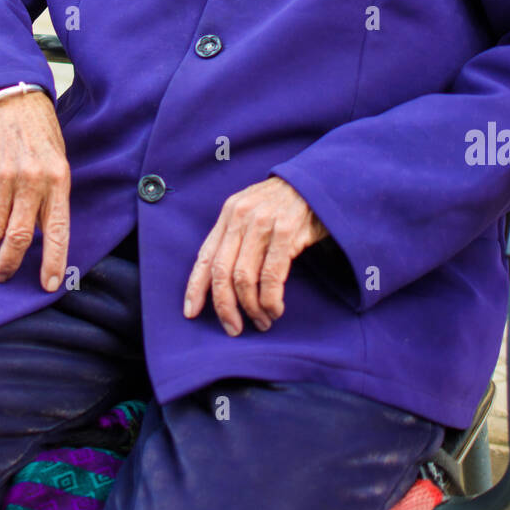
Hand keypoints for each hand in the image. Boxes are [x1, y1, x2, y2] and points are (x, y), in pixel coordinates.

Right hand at [0, 89, 70, 292]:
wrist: (13, 101)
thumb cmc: (41, 137)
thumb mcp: (59, 164)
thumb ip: (51, 199)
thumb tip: (42, 240)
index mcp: (59, 180)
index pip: (57, 230)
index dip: (53, 262)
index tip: (49, 285)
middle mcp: (32, 180)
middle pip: (18, 238)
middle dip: (10, 265)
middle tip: (3, 276)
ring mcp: (4, 176)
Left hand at [183, 177, 328, 335]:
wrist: (318, 181)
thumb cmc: (284, 202)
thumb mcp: (252, 210)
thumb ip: (236, 237)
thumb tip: (219, 280)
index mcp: (229, 213)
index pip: (206, 256)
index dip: (196, 287)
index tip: (191, 312)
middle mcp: (241, 216)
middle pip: (222, 272)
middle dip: (225, 306)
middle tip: (233, 328)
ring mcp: (264, 223)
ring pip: (245, 278)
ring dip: (251, 307)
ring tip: (261, 321)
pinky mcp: (287, 231)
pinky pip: (271, 276)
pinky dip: (270, 300)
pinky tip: (275, 309)